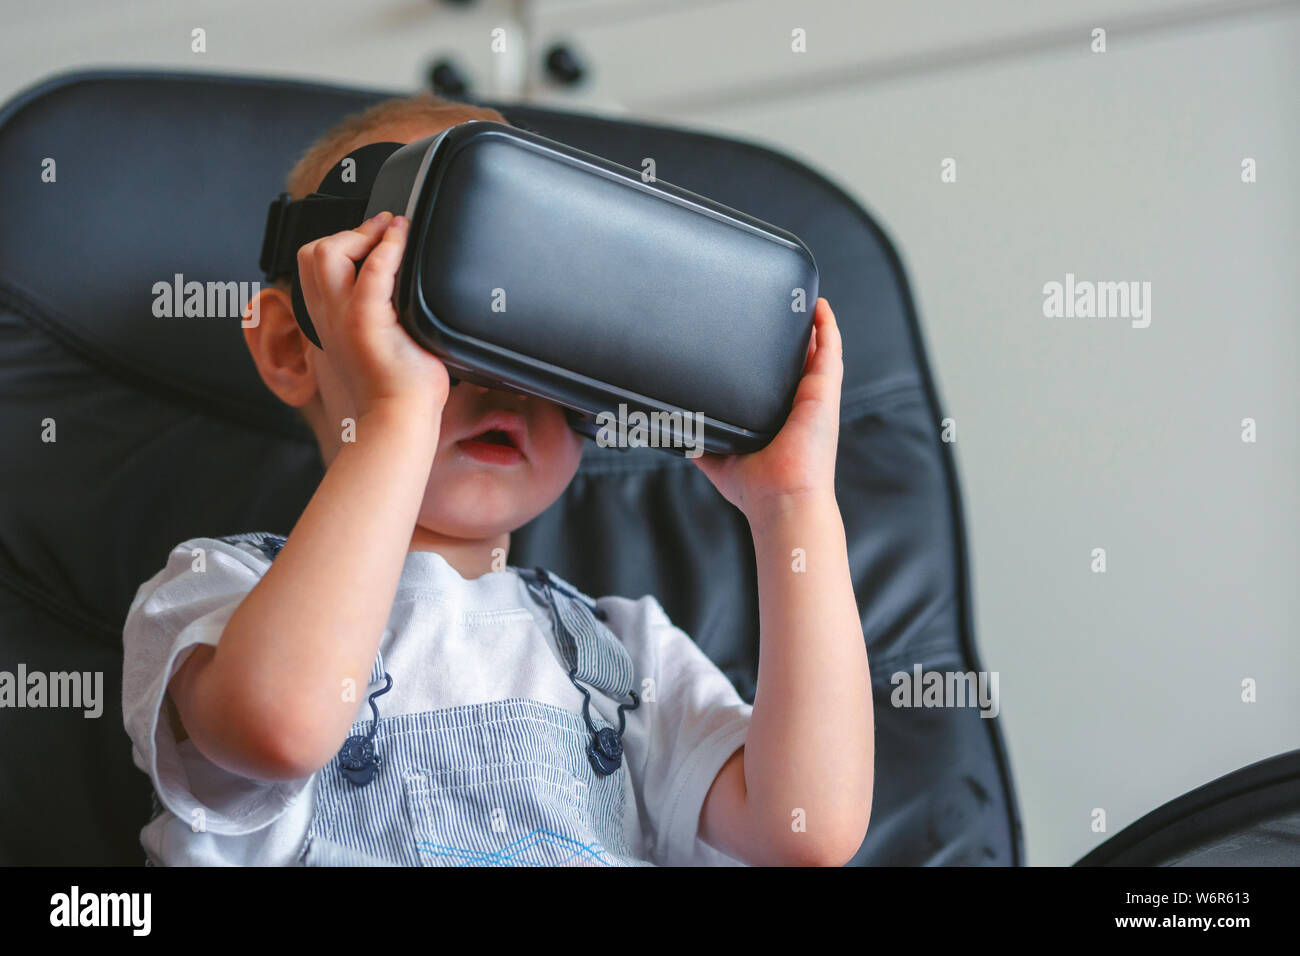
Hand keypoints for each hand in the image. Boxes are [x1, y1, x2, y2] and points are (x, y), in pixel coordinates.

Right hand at [295, 212, 449, 419]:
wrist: (398, 420)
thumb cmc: (397, 393)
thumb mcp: (377, 349)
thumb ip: (379, 319)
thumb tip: (403, 298)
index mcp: (328, 323)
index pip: (312, 270)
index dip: (337, 244)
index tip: (369, 236)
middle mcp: (329, 318)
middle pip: (310, 254)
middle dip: (344, 232)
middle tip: (379, 227)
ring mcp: (344, 318)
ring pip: (326, 253)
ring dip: (362, 232)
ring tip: (391, 229)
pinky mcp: (367, 322)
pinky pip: (373, 271)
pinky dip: (389, 246)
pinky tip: (403, 240)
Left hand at [691, 297, 842, 521]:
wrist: (780, 499)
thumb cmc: (756, 489)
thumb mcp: (717, 458)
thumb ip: (698, 440)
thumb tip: (669, 429)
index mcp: (778, 417)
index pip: (776, 379)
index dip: (769, 357)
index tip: (755, 334)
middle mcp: (798, 404)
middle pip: (796, 359)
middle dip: (789, 333)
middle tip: (774, 307)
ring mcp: (815, 396)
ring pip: (817, 349)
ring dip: (810, 322)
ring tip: (797, 297)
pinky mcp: (825, 391)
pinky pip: (830, 350)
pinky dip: (826, 326)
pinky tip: (818, 305)